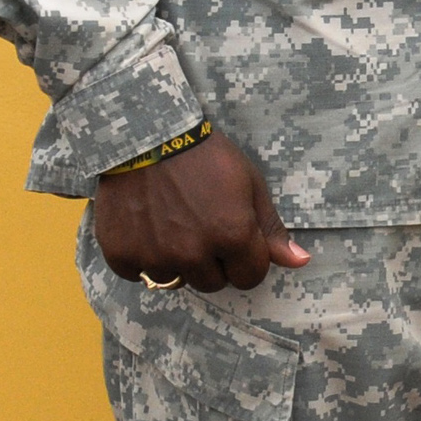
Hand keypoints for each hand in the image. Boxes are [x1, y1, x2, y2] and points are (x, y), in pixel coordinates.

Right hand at [93, 132, 310, 291]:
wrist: (147, 137)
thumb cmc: (207, 158)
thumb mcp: (250, 186)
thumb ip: (271, 229)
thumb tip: (300, 262)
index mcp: (232, 236)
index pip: (250, 277)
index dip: (247, 259)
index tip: (235, 240)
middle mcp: (193, 254)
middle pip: (213, 283)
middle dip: (214, 263)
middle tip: (201, 227)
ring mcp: (154, 256)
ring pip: (176, 281)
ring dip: (178, 262)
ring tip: (172, 225)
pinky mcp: (120, 255)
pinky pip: (138, 275)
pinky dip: (142, 257)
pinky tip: (146, 227)